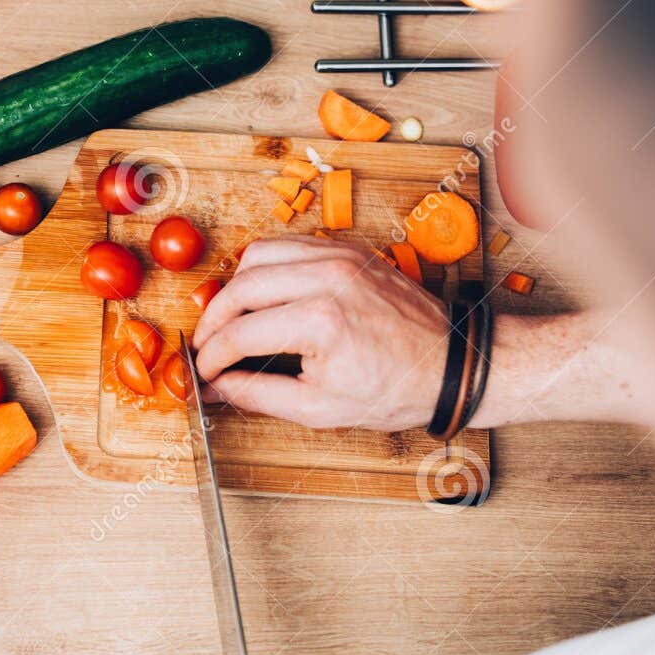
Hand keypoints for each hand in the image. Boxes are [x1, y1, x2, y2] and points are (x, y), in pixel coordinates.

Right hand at [193, 237, 448, 429]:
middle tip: (207, 345)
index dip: (212, 356)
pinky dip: (265, 267)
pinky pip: (288, 245)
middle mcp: (327, 279)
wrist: (450, 364)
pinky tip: (261, 295)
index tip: (204, 371)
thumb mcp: (319, 409)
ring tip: (231, 318)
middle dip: (213, 320)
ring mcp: (338, 258)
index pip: (240, 334)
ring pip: (258, 255)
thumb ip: (258, 395)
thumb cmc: (395, 389)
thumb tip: (217, 388)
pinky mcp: (347, 250)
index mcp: (320, 322)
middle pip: (240, 287)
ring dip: (235, 287)